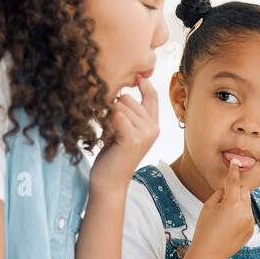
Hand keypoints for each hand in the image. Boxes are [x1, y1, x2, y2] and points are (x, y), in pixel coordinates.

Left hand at [91, 73, 159, 189]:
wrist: (109, 181)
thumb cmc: (113, 155)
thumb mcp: (124, 131)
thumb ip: (129, 113)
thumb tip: (121, 90)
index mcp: (153, 125)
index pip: (152, 97)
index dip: (145, 84)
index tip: (138, 76)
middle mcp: (153, 128)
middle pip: (127, 98)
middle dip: (113, 108)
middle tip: (111, 129)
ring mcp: (145, 134)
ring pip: (120, 105)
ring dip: (107, 117)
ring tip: (109, 135)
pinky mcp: (133, 139)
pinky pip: (116, 115)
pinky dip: (106, 123)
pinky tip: (107, 137)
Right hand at [191, 159, 254, 258]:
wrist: (209, 253)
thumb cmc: (205, 228)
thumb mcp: (208, 206)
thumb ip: (221, 193)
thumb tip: (229, 187)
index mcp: (233, 204)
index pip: (234, 182)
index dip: (234, 171)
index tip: (235, 163)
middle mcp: (245, 211)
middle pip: (244, 191)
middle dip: (236, 191)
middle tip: (223, 200)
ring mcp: (250, 221)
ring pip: (246, 204)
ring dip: (238, 204)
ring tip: (224, 217)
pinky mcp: (251, 229)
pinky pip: (247, 216)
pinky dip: (240, 215)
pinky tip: (228, 226)